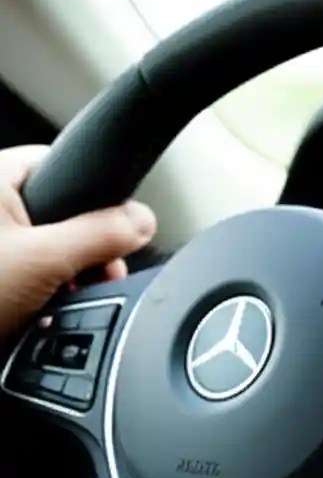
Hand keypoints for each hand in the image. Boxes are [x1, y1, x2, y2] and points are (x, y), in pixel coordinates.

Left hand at [0, 145, 155, 338]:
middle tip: (93, 276)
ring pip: (43, 249)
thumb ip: (101, 235)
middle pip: (59, 212)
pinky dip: (37, 294)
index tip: (116, 231)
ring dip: (62, 278)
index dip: (97, 197)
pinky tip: (38, 313)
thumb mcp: (44, 261)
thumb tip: (142, 220)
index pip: (62, 164)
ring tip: (60, 301)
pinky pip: (25, 274)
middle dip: (83, 250)